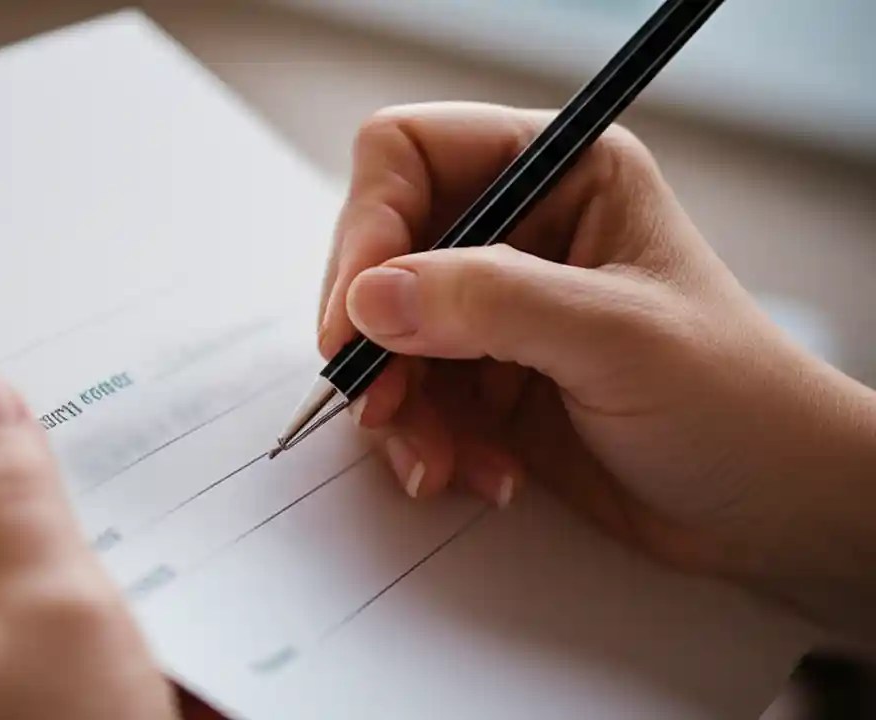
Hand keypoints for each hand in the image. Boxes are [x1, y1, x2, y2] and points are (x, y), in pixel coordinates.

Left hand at [0, 373, 178, 719]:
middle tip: (139, 513)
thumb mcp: (60, 615)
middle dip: (48, 524)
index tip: (82, 427)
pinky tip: (133, 652)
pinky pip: (7, 656)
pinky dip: (64, 644)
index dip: (2, 446)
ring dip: (68, 588)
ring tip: (150, 589)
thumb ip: (13, 497)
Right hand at [319, 102, 875, 632]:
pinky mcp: (486, 380)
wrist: (769, 507)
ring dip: (401, 409)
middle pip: (380, 254)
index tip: (355, 317)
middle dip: (377, 339)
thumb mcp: (613, 338)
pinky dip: (427, 442)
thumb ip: (489, 302)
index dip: (368, 228)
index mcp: (557, 175)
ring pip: (384, 338)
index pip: (410, 156)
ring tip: (443, 463)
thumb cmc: (731, 400)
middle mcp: (516, 231)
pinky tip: (483, 473)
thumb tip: (369, 297)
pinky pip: (410, 398)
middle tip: (384, 406)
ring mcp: (495, 311)